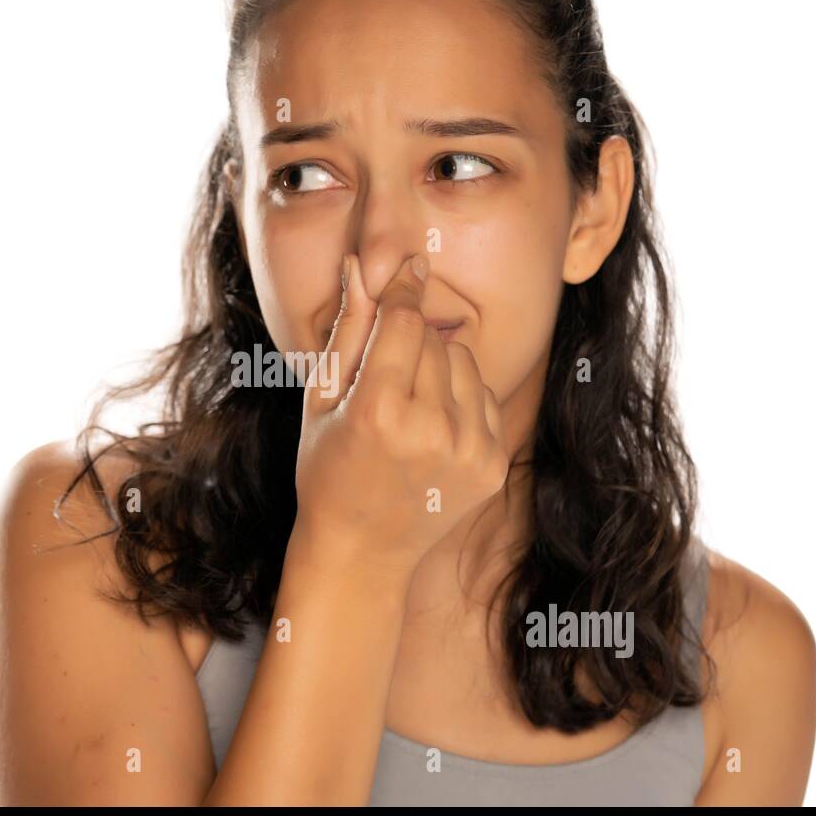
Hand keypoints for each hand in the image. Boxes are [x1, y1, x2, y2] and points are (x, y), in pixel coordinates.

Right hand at [292, 252, 511, 580]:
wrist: (361, 551)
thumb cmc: (327, 468)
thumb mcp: (322, 398)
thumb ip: (349, 328)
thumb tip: (362, 264)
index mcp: (378, 412)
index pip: (404, 320)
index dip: (402, 289)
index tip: (408, 266)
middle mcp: (430, 431)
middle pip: (434, 338)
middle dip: (409, 341)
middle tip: (384, 376)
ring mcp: (468, 452)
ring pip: (464, 362)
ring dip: (437, 368)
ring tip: (407, 405)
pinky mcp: (493, 466)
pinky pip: (485, 397)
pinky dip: (460, 400)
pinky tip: (430, 429)